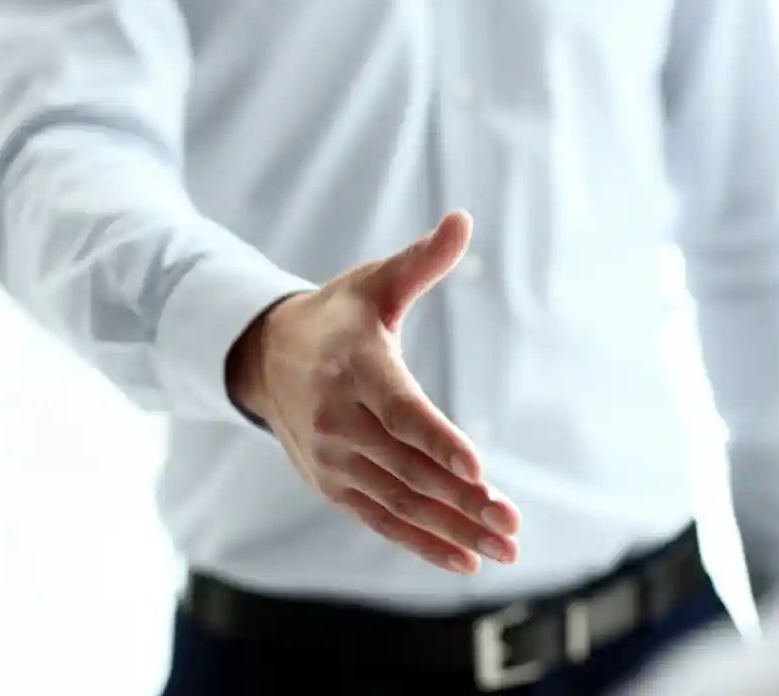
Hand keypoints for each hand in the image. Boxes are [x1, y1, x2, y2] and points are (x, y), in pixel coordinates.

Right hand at [227, 211, 520, 573]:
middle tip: (513, 522)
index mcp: (356, 369)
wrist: (266, 357)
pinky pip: (381, 521)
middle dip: (464, 501)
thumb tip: (462, 219)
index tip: (478, 470)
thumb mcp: (374, 283)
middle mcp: (340, 421)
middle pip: (409, 468)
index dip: (440, 442)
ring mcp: (335, 460)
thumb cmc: (337, 316)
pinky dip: (422, 544)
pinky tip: (464, 561)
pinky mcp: (334, 485)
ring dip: (453, 530)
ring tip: (506, 549)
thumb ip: (422, 260)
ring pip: (400, 502)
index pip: (403, 412)